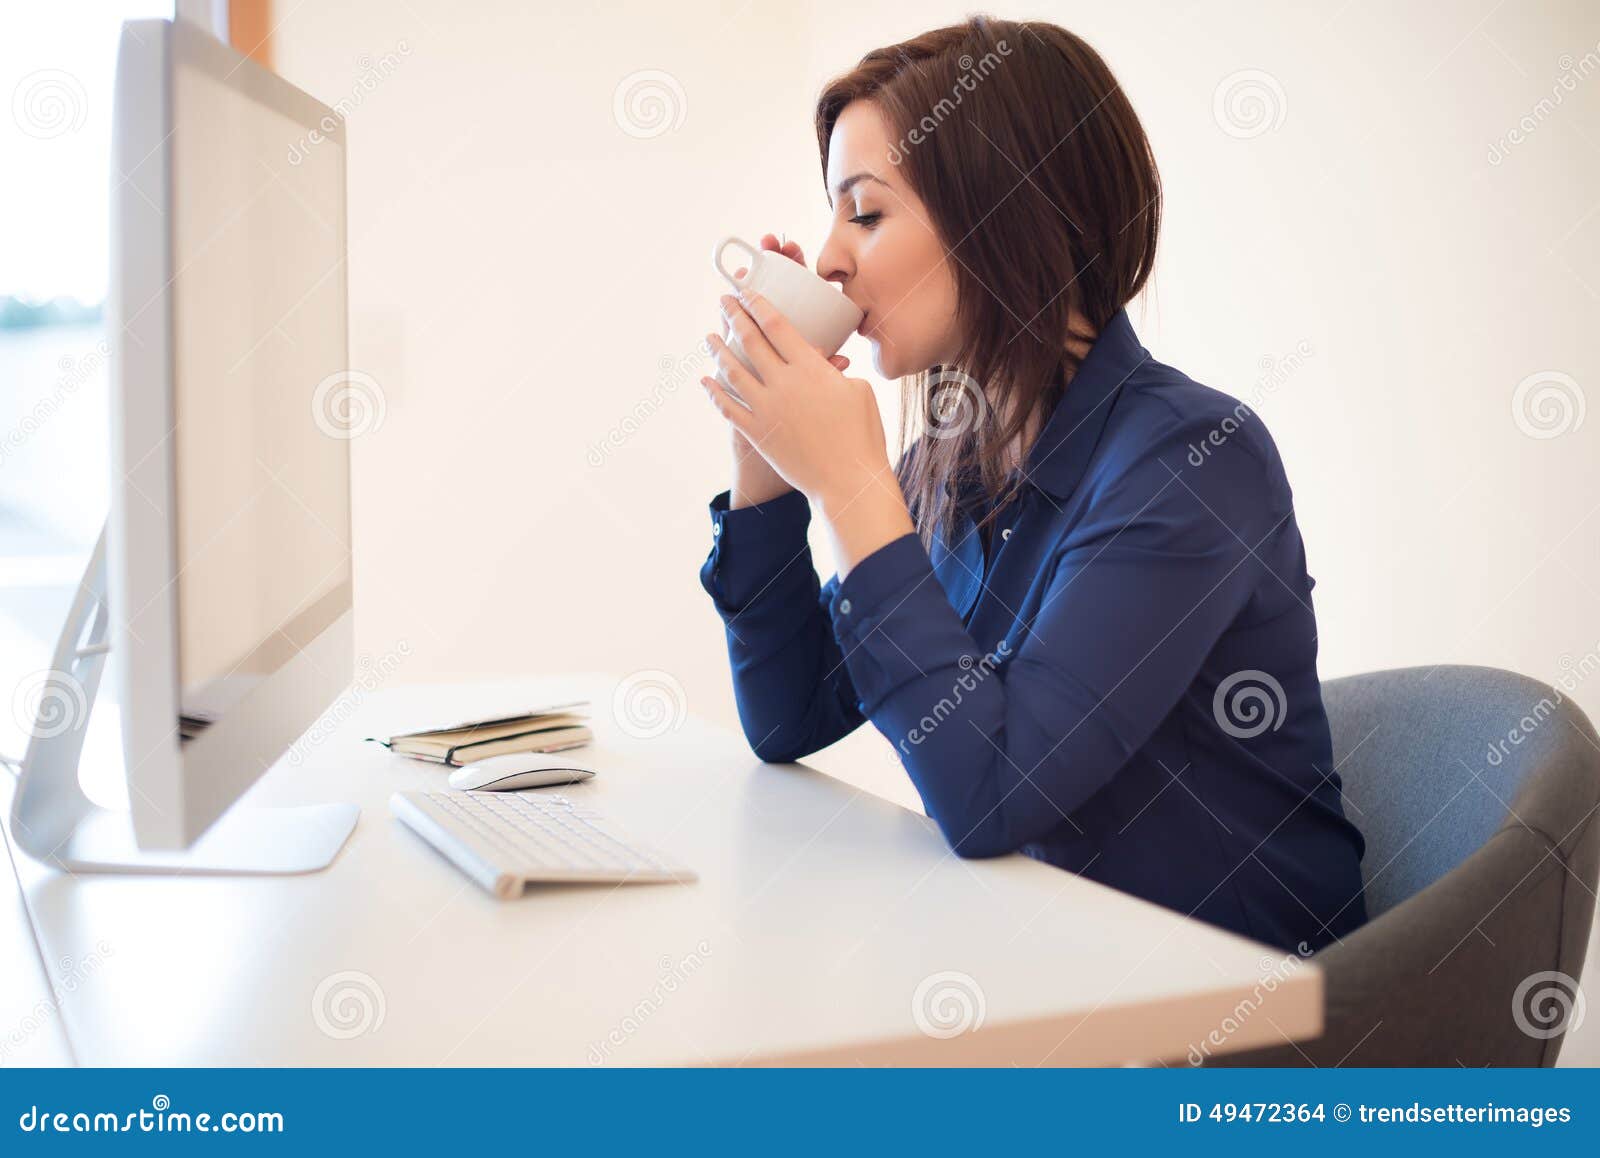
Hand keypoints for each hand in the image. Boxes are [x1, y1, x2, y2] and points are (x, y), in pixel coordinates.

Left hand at [702, 289, 892, 512]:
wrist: (848, 481)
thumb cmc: (862, 436)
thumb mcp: (858, 391)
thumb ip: (834, 370)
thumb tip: (823, 360)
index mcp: (811, 369)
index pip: (777, 326)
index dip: (759, 305)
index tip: (748, 291)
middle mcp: (784, 384)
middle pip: (751, 341)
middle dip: (734, 316)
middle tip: (725, 300)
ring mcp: (767, 410)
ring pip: (733, 372)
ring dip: (718, 351)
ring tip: (709, 336)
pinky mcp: (758, 434)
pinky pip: (728, 409)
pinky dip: (714, 393)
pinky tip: (705, 381)